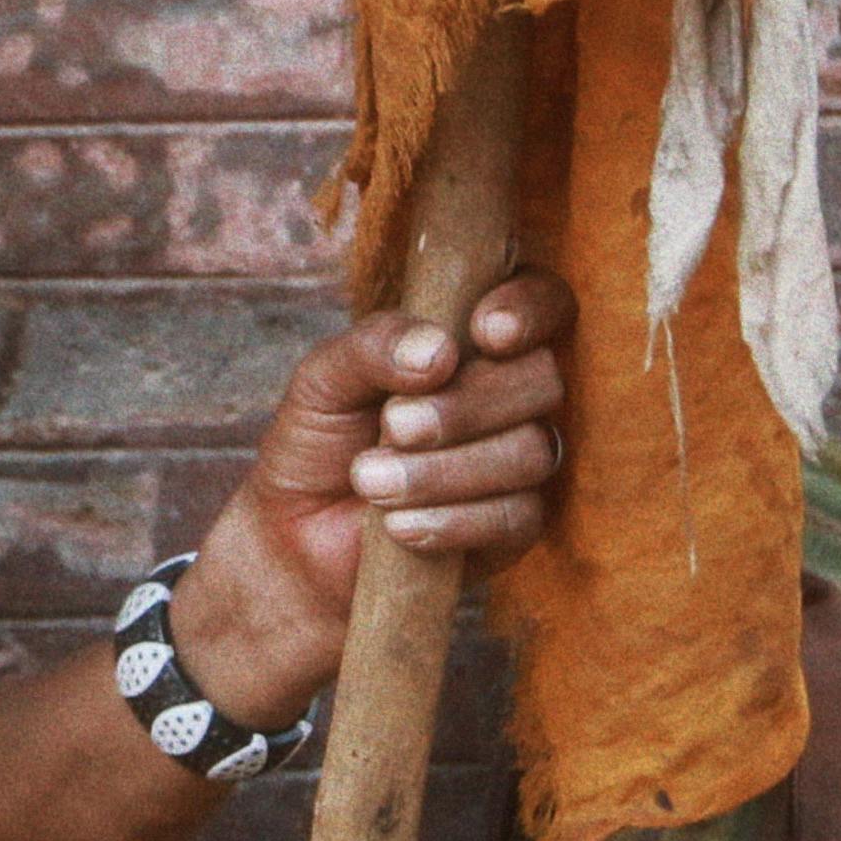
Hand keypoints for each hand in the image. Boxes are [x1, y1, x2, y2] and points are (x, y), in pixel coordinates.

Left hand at [171, 272, 575, 724]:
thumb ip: (372, 347)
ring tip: (370, 480)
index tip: (484, 333)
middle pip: (542, 379)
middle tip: (393, 425)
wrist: (297, 539)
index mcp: (474, 340)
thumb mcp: (323, 381)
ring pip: (531, 451)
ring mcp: (521, 459)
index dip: (529, 310)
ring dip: (445, 469)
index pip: (542, 302)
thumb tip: (439, 352)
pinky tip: (398, 526)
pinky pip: (517, 516)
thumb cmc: (318, 444)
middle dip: (465, 405)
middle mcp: (511, 394)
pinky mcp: (518, 525)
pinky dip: (452, 520)